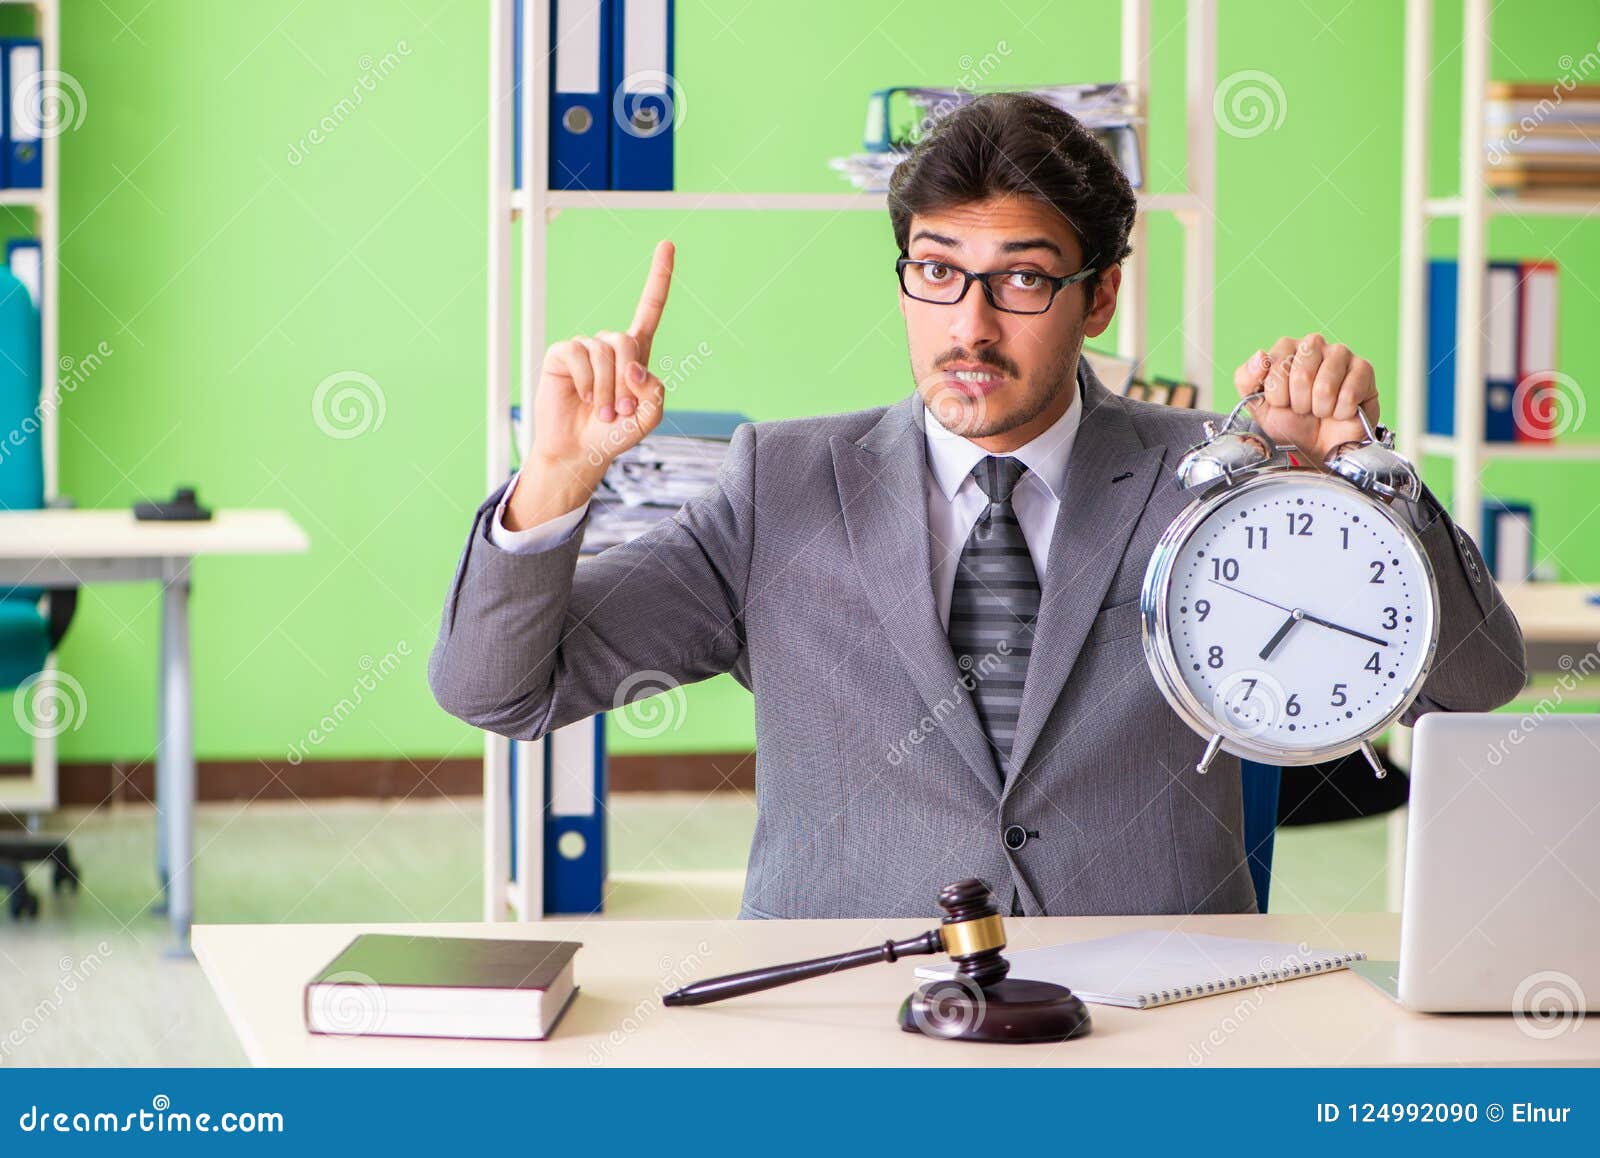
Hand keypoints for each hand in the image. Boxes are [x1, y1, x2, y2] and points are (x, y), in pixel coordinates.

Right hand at [510, 240, 674, 527]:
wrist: (580, 451)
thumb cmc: (615, 433)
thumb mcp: (649, 416)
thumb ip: (656, 391)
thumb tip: (634, 367)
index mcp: (636, 353)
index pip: (650, 308)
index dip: (659, 278)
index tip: (667, 244)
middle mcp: (609, 345)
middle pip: (626, 339)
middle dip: (626, 379)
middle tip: (621, 409)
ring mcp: (584, 348)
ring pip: (603, 352)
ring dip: (607, 388)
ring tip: (602, 411)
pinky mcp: (561, 355)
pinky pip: (578, 355)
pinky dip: (587, 381)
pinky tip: (584, 397)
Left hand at [1232, 333, 1377, 464]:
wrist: (1319, 446)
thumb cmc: (1290, 421)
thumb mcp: (1258, 405)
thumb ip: (1246, 379)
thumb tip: (1260, 355)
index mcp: (1285, 348)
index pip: (1274, 366)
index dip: (1276, 394)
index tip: (1281, 403)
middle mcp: (1313, 344)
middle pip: (1301, 374)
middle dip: (1299, 402)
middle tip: (1303, 408)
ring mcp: (1340, 353)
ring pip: (1325, 385)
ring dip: (1320, 408)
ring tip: (1321, 410)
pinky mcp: (1364, 369)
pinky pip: (1349, 394)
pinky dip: (1341, 411)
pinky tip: (1340, 410)